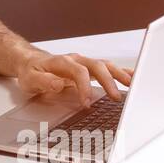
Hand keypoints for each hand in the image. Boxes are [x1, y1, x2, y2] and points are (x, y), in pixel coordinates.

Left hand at [14, 51, 132, 101]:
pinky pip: (108, 68)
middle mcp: (76, 59)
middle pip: (96, 66)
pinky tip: (133, 77)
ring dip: (119, 75)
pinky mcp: (89, 68)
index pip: (78, 71)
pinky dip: (121, 72)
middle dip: (108, 81)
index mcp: (62, 61)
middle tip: (115, 97)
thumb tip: (57, 84)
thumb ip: (43, 81)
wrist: (31, 63)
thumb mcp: (30, 79)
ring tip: (133, 85)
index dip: (84, 86)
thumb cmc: (31, 72)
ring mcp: (84, 63)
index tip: (86, 102)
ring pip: (106, 65)